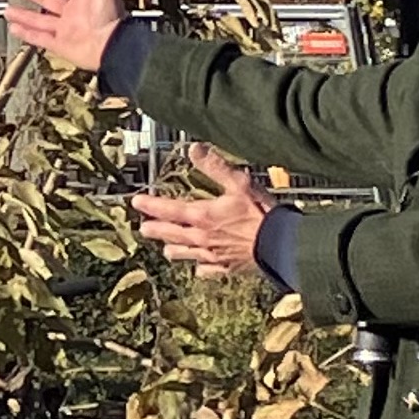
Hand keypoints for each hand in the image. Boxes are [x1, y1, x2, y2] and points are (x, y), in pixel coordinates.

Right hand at [2, 0, 124, 72]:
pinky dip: (26, 34)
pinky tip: (14, 29)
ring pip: (40, 20)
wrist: (112, 46)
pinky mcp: (61, 44)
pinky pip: (40, 39)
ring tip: (7, 9)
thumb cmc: (112, 15)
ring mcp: (66, 28)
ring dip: (24, 15)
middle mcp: (74, 11)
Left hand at [133, 144, 271, 276]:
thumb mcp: (240, 183)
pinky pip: (206, 270)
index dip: (150, 205)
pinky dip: (200, 267)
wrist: (282, 246)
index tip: (136, 202)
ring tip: (166, 248)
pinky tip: (199, 267)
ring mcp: (212, 256)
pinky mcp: (226, 269)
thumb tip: (195, 148)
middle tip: (143, 228)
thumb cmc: (262, 214)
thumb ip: (215, 167)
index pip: (168, 210)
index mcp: (202, 216)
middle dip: (155, 230)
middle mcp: (202, 238)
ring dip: (173, 249)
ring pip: (184, 254)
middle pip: (170, 235)